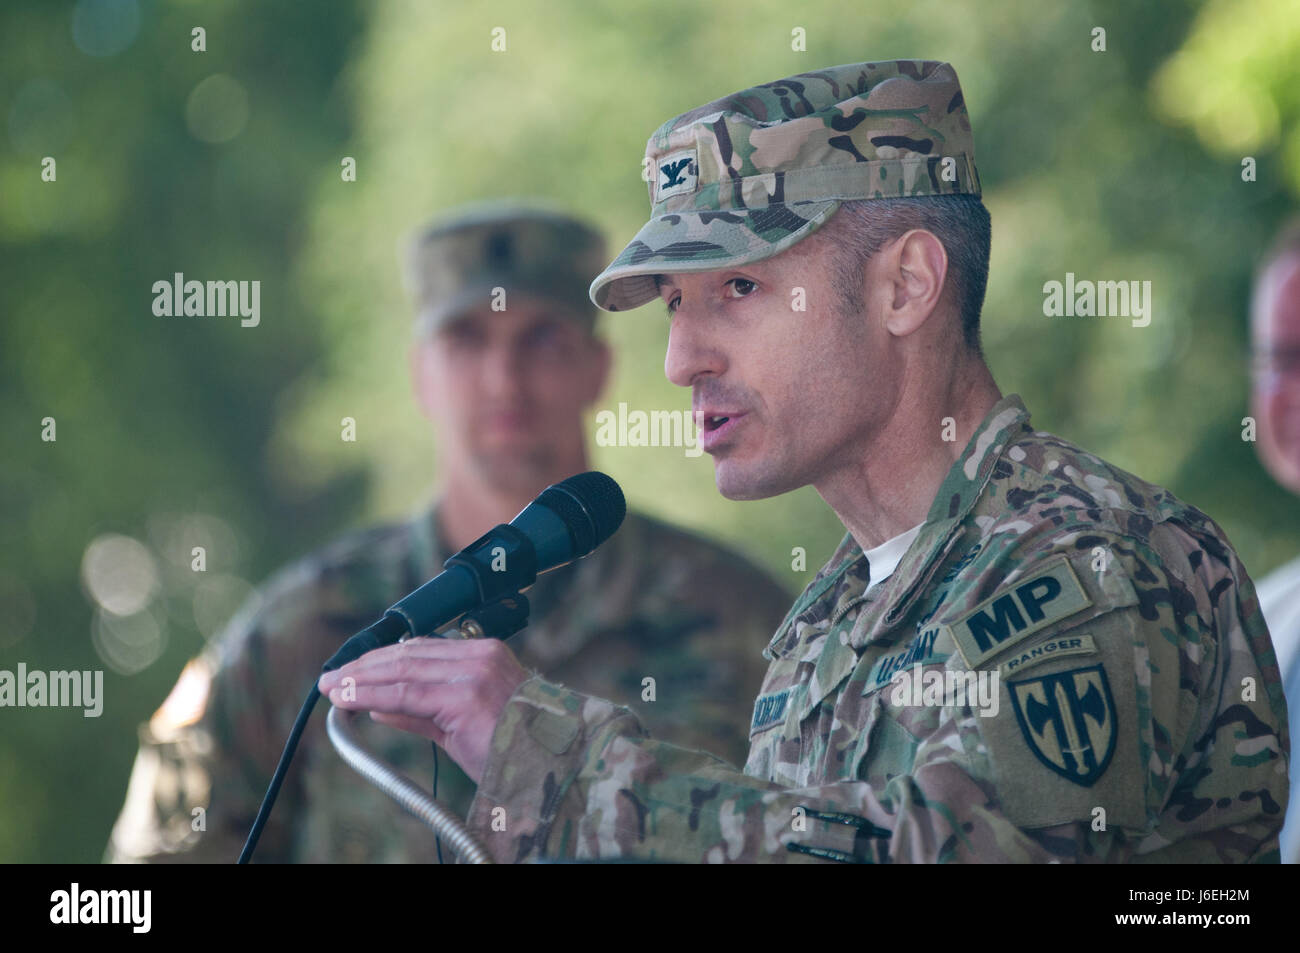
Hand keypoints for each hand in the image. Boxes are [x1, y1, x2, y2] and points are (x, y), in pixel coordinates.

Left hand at [317, 637, 529, 782]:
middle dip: (364, 667)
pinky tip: (349, 699)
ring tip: (333, 688)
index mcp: (484, 655)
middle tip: (331, 679)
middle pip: (408, 654)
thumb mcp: (459, 726)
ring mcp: (473, 674)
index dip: (381, 659)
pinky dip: (372, 694)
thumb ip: (420, 713)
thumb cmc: (512, 750)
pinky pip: (406, 694)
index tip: (352, 671)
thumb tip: (378, 708)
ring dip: (361, 679)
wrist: (549, 769)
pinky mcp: (465, 697)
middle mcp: (479, 657)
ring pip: (403, 670)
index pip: (422, 649)